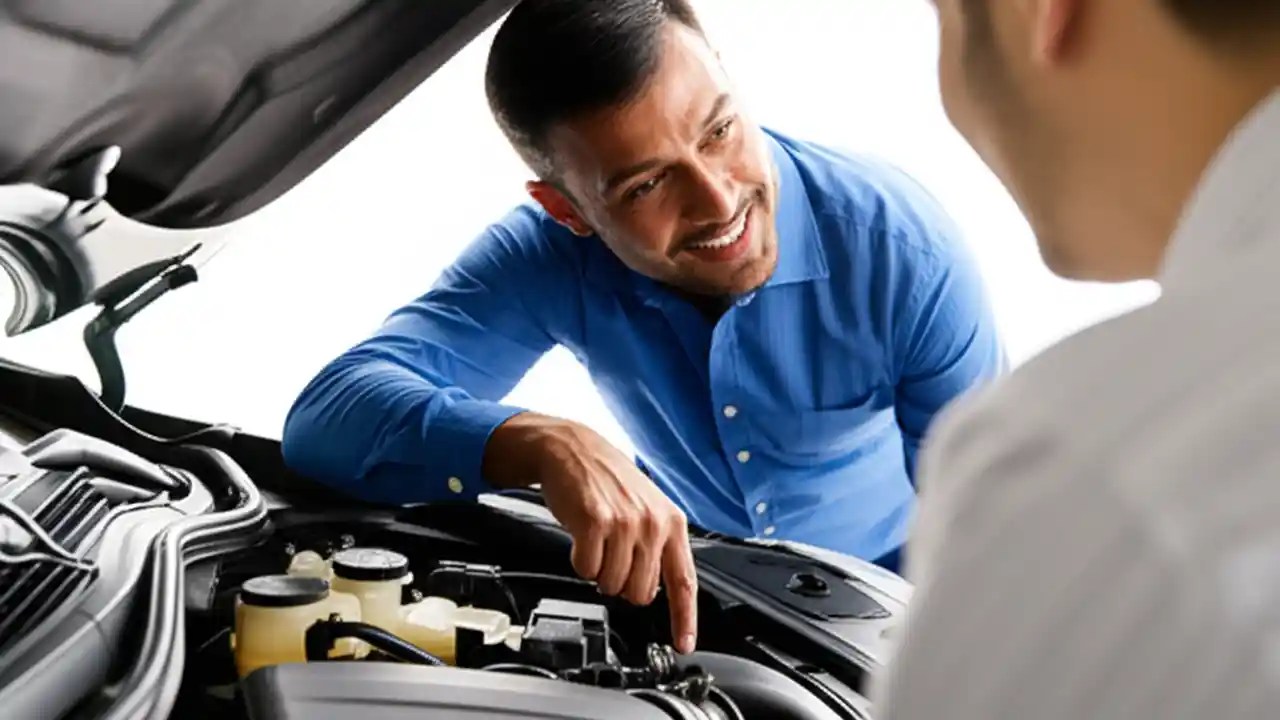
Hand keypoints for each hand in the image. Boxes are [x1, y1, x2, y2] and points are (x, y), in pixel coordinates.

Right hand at [484, 413, 698, 653]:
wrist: (573, 449)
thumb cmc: (608, 481)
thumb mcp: (647, 509)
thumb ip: (658, 547)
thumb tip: (658, 589)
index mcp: (672, 523)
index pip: (684, 581)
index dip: (684, 618)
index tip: (683, 643)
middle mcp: (653, 524)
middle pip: (641, 593)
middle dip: (622, 584)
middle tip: (612, 557)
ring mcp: (625, 523)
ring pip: (612, 584)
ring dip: (599, 571)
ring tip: (597, 542)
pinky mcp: (595, 522)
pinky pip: (586, 570)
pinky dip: (580, 561)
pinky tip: (582, 537)